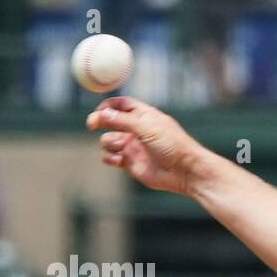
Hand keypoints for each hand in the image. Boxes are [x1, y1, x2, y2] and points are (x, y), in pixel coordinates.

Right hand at [86, 96, 207, 196]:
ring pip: (107, 140)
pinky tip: (118, 160)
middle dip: (99, 121)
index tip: (98, 109)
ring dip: (109, 143)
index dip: (108, 105)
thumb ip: (122, 120)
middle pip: (110, 121)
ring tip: (121, 148)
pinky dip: (109, 158)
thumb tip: (101, 114)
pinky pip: (110, 157)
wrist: (184, 171)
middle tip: (92, 124)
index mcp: (144, 116)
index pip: (121, 104)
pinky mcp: (130, 163)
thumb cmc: (171, 145)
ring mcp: (133, 146)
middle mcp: (136, 130)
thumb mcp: (146, 127)